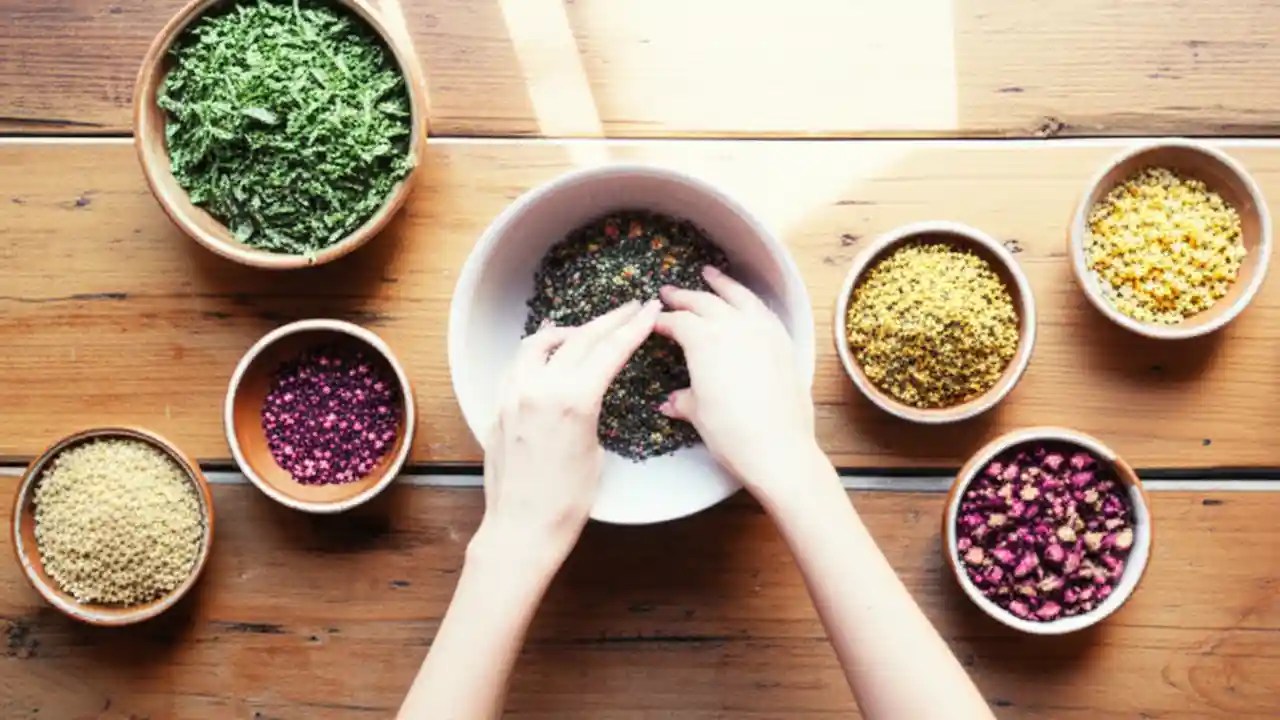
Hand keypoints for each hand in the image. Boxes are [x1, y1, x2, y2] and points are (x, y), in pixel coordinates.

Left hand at [479, 299, 661, 558]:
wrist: (521, 528)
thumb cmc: (566, 502)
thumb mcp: (595, 449)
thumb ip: (590, 408)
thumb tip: (585, 392)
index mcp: (573, 400)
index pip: (609, 350)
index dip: (634, 327)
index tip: (649, 309)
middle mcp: (540, 388)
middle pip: (579, 338)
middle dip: (609, 321)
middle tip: (630, 308)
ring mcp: (513, 395)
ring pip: (541, 343)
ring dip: (568, 331)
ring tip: (586, 329)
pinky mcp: (498, 406)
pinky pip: (518, 365)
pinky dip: (538, 351)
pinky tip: (547, 352)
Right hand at [656, 266, 821, 500]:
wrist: (779, 448)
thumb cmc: (731, 433)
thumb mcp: (698, 413)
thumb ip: (684, 399)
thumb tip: (671, 401)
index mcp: (704, 340)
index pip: (678, 322)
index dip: (662, 320)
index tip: (652, 321)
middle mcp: (733, 326)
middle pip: (705, 302)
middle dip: (684, 296)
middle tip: (669, 292)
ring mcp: (762, 331)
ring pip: (739, 297)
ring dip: (722, 284)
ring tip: (710, 274)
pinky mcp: (783, 342)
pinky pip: (763, 311)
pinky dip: (750, 301)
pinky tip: (746, 302)